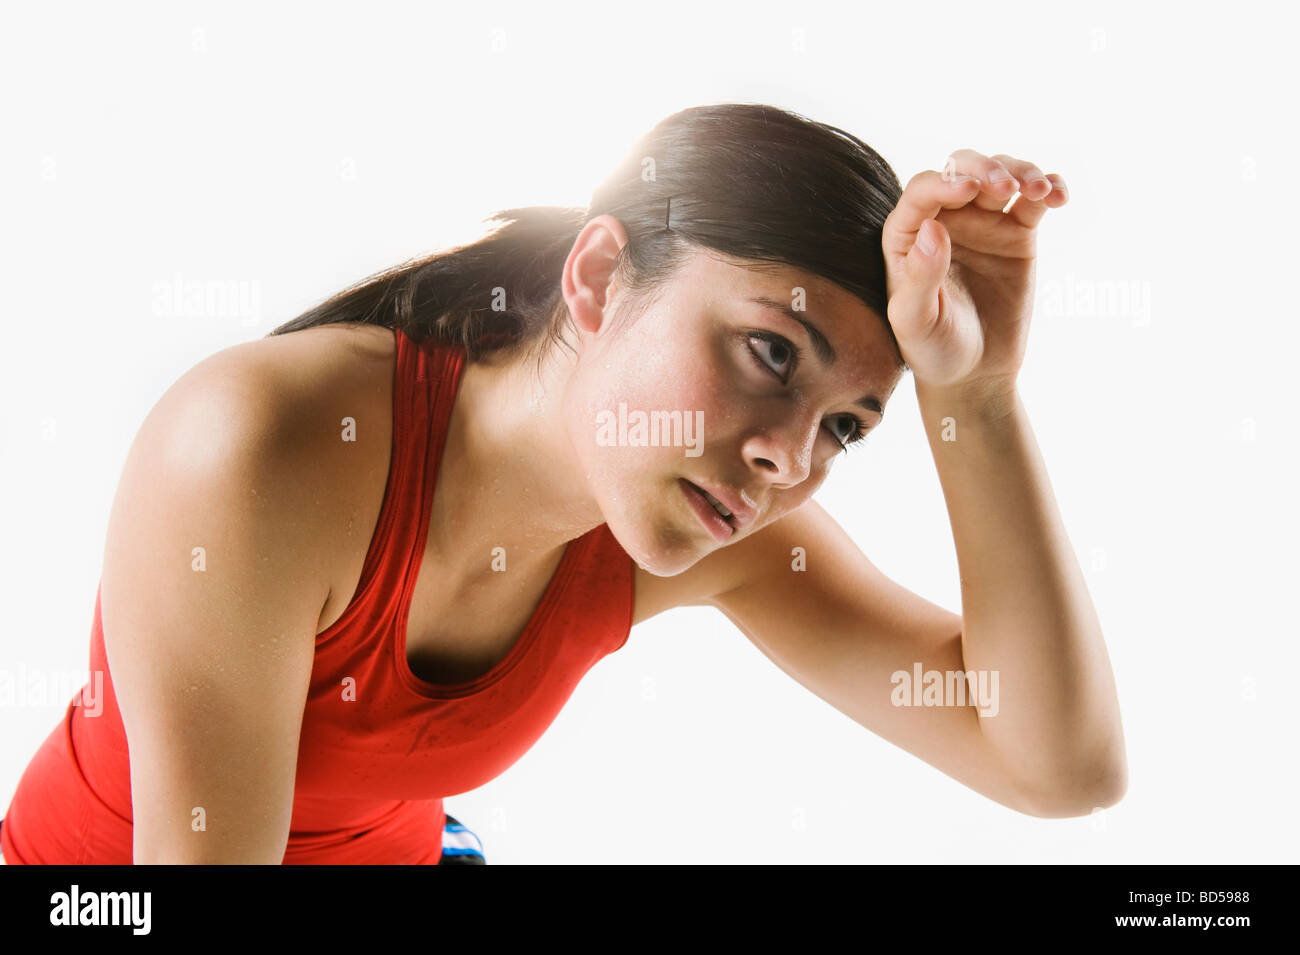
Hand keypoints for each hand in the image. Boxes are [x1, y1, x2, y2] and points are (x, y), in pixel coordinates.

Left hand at [881, 149, 1068, 391]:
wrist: (973, 373)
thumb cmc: (932, 349)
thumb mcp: (915, 321)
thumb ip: (918, 277)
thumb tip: (932, 228)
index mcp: (907, 236)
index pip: (922, 192)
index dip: (944, 184)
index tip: (969, 191)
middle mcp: (943, 220)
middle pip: (961, 170)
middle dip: (985, 168)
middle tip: (1006, 187)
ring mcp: (982, 223)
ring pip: (1001, 175)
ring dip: (1021, 171)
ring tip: (1040, 192)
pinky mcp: (1016, 234)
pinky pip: (1033, 201)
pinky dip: (1049, 188)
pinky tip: (1058, 196)